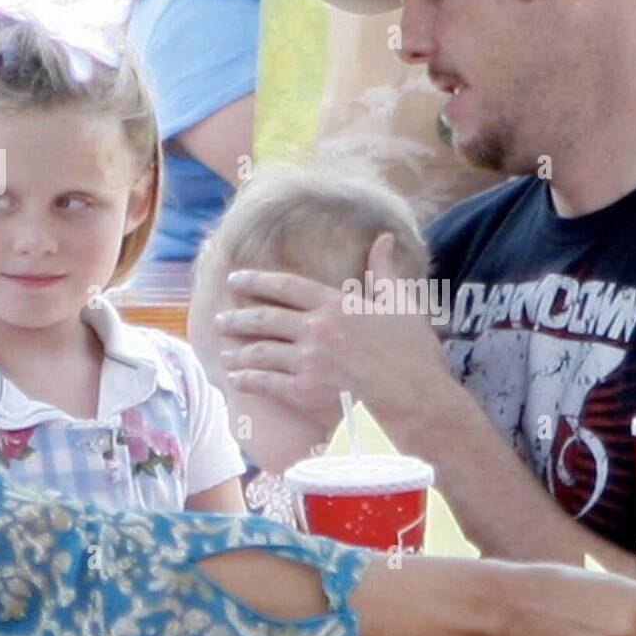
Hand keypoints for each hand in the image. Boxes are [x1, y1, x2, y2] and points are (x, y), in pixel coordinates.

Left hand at [216, 234, 447, 419]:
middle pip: (265, 318)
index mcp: (335, 304)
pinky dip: (248, 379)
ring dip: (239, 351)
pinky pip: (267, 382)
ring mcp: (308, 360)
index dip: (257, 280)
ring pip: (261, 351)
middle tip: (220, 319)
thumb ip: (383, 270)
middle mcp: (316, 328)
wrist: (415, 396)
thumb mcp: (401, 301)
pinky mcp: (306, 390)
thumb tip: (383, 239)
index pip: (286, 286)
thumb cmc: (412, 350)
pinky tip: (236, 379)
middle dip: (238, 318)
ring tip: (225, 352)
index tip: (236, 278)